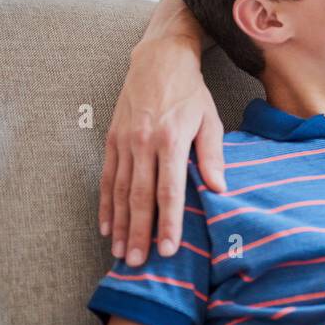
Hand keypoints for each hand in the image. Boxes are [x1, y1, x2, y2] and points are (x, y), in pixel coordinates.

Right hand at [100, 35, 225, 266]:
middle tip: (138, 263)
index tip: (169, 249)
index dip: (168, 222)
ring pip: (118, 191)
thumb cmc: (190, 93)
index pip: (168, 190)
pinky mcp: (111, 139)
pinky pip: (106, 177)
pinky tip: (106, 226)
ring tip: (120, 252)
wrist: (158, 60)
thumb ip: (212, 155)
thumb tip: (219, 188)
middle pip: (139, 197)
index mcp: (171, 140)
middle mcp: (143, 143)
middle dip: (139, 233)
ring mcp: (124, 142)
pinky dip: (105, 204)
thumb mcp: (210, 119)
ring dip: (119, 225)